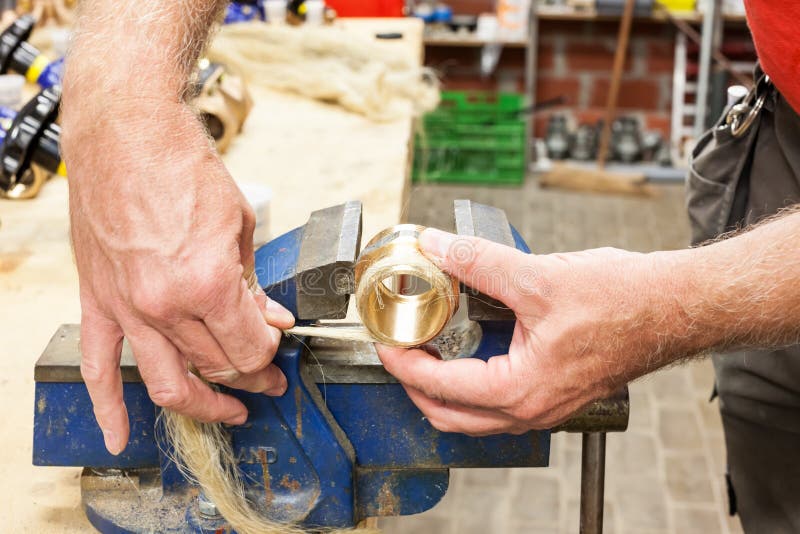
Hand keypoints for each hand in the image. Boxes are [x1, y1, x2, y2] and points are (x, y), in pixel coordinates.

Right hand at [62, 100, 293, 454]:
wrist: (126, 132)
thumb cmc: (183, 167)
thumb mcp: (238, 226)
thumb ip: (253, 283)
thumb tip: (271, 318)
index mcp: (207, 283)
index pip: (248, 348)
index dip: (270, 353)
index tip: (278, 348)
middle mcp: (165, 305)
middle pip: (216, 366)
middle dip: (250, 375)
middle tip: (268, 377)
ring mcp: (127, 307)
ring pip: (167, 382)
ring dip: (203, 403)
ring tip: (229, 410)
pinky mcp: (99, 300)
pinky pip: (98, 366)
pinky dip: (107, 407)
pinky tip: (119, 435)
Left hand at [377, 228, 682, 435]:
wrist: (675, 308)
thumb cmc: (624, 301)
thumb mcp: (539, 275)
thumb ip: (478, 261)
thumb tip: (435, 246)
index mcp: (522, 389)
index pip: (440, 388)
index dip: (403, 363)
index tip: (384, 342)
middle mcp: (531, 409)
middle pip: (449, 415)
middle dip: (415, 385)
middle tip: (398, 350)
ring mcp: (545, 407)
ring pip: (474, 416)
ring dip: (442, 388)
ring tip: (426, 348)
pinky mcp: (555, 394)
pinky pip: (498, 404)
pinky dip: (470, 384)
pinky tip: (468, 348)